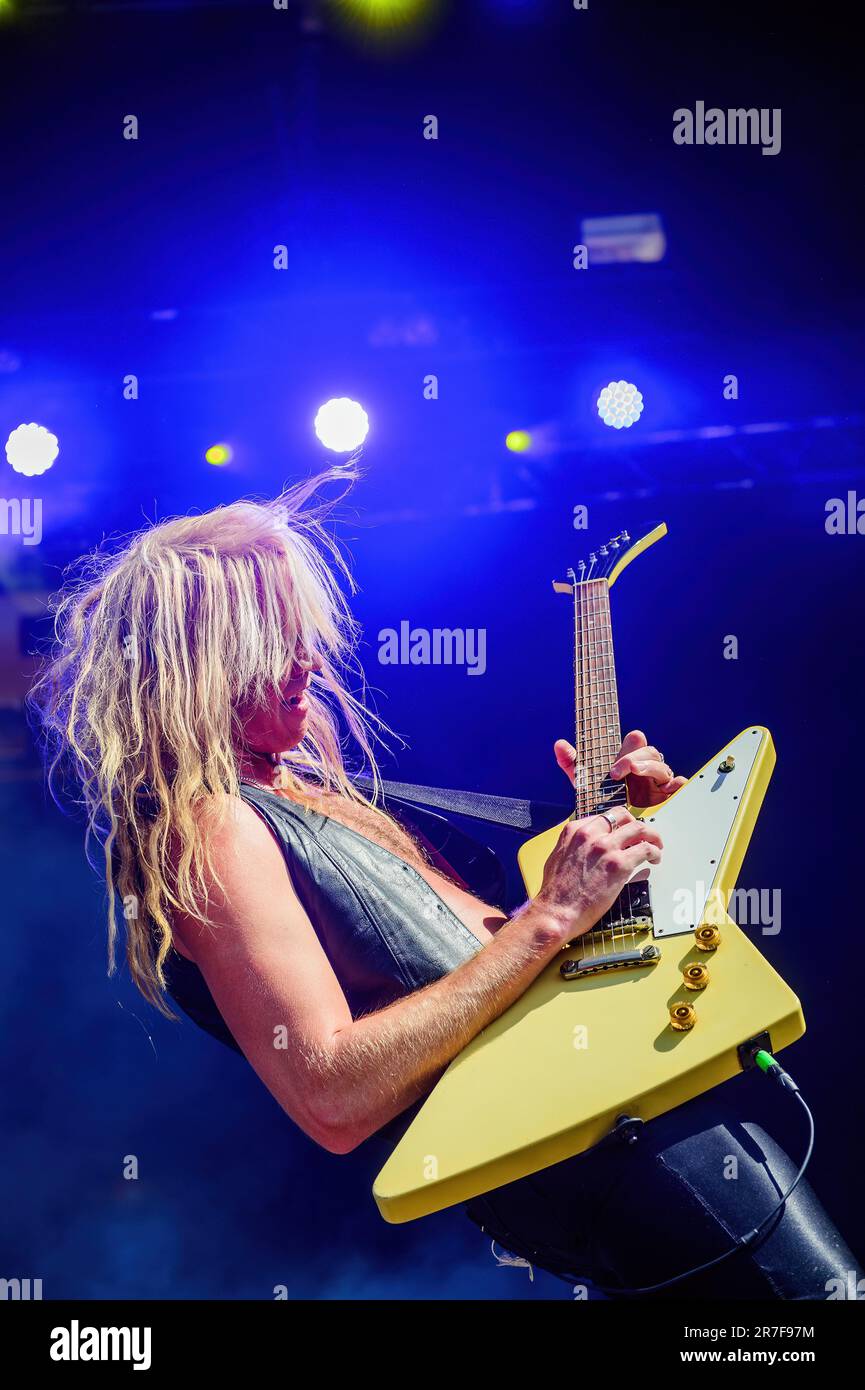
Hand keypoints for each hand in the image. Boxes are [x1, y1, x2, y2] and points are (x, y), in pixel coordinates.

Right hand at [535, 808, 662, 939]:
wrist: (556, 912)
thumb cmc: (555, 893)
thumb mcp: (558, 858)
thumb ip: (574, 847)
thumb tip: (585, 849)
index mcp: (574, 831)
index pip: (603, 816)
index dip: (618, 824)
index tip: (624, 832)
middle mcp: (590, 834)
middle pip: (622, 816)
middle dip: (635, 824)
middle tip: (643, 835)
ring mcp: (605, 847)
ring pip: (638, 828)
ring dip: (651, 836)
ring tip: (656, 845)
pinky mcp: (619, 864)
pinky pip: (645, 849)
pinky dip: (654, 852)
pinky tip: (655, 859)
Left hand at [554, 729, 686, 807]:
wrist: (611, 826)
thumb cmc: (602, 798)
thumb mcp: (585, 781)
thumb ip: (573, 763)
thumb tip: (560, 745)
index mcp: (630, 760)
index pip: (636, 742)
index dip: (627, 748)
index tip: (613, 764)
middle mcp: (646, 768)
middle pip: (650, 752)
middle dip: (634, 758)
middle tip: (616, 772)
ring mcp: (658, 782)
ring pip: (662, 767)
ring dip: (649, 767)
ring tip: (635, 771)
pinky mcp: (667, 797)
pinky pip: (679, 786)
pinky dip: (678, 784)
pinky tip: (671, 787)